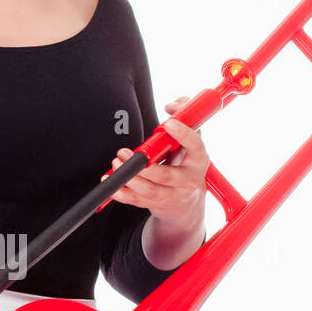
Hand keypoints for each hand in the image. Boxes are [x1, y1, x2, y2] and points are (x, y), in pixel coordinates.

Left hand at [101, 96, 208, 227]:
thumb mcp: (191, 140)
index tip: (168, 123)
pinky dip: (122, 193)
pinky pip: (138, 201)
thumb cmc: (186, 164)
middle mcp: (187, 180)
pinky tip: (112, 184)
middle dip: (144, 166)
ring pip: (150, 191)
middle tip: (125, 152)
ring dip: (130, 178)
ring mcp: (172, 195)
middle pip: (167, 175)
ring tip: (116, 164)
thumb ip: (185, 116)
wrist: (187, 201)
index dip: (183, 135)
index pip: (196, 145)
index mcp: (199, 160)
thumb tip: (172, 106)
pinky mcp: (157, 204)